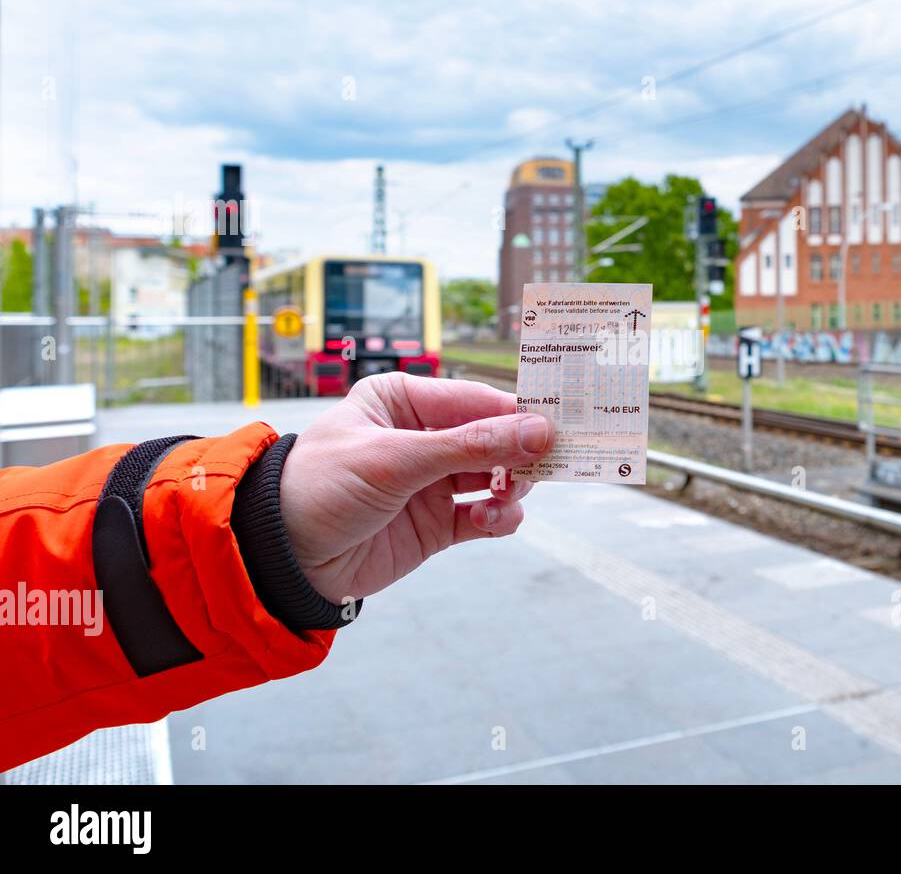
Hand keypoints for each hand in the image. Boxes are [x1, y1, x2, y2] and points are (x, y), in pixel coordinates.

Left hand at [277, 373, 553, 604]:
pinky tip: (494, 521)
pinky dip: (499, 518)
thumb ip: (471, 447)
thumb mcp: (396, 459)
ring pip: (496, 478)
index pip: (477, 399)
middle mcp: (422, 437)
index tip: (559, 424)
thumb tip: (538, 431)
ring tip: (508, 497)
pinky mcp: (436, 525)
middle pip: (494, 438)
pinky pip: (484, 516)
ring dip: (512, 487)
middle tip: (544, 466)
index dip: (519, 412)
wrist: (281, 560)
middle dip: (520, 453)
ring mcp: (431, 483)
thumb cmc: (320, 487)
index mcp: (404, 401)